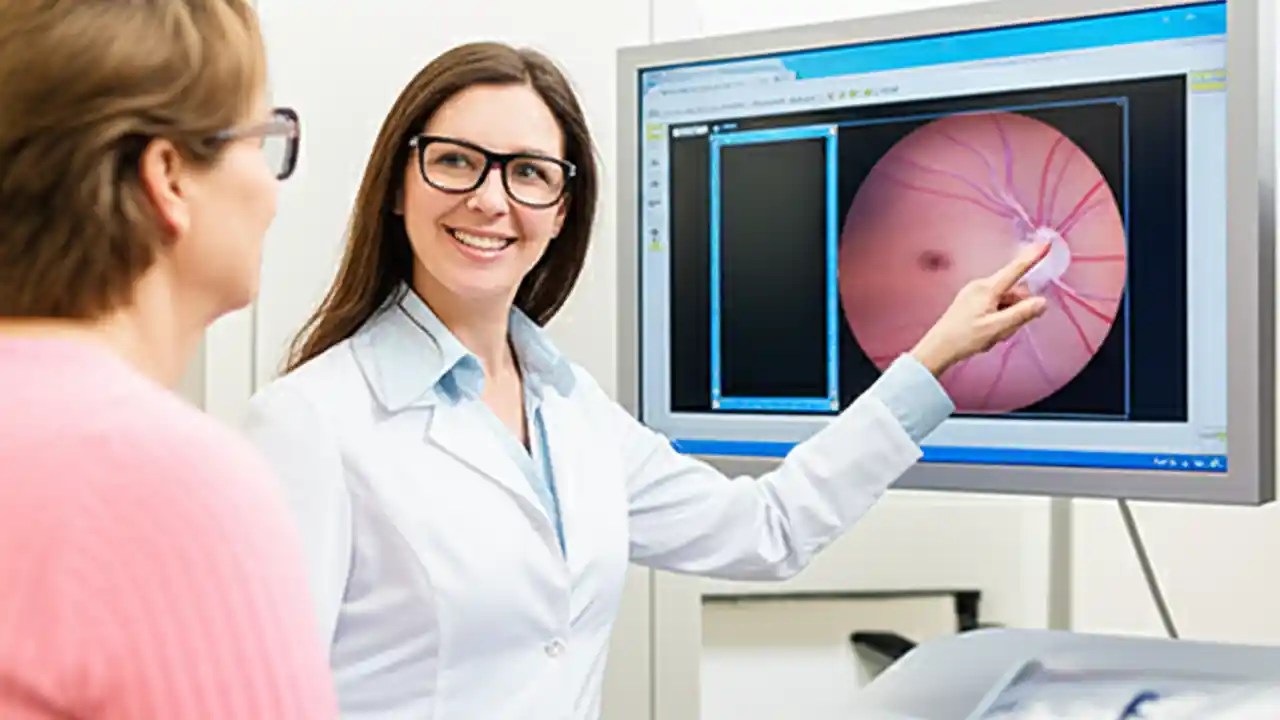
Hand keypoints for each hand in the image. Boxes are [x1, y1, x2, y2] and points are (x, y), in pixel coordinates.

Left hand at [909, 241, 1050, 376]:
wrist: (938, 348)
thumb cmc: (965, 338)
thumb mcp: (997, 328)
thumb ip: (1021, 314)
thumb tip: (1042, 302)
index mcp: (987, 288)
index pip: (1015, 269)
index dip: (1032, 257)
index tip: (1046, 243)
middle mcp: (980, 285)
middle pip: (1012, 291)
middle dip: (1017, 308)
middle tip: (1006, 329)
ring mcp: (974, 293)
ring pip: (1004, 300)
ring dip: (1007, 316)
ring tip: (993, 333)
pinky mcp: (971, 301)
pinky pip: (994, 304)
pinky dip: (998, 317)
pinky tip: (988, 331)